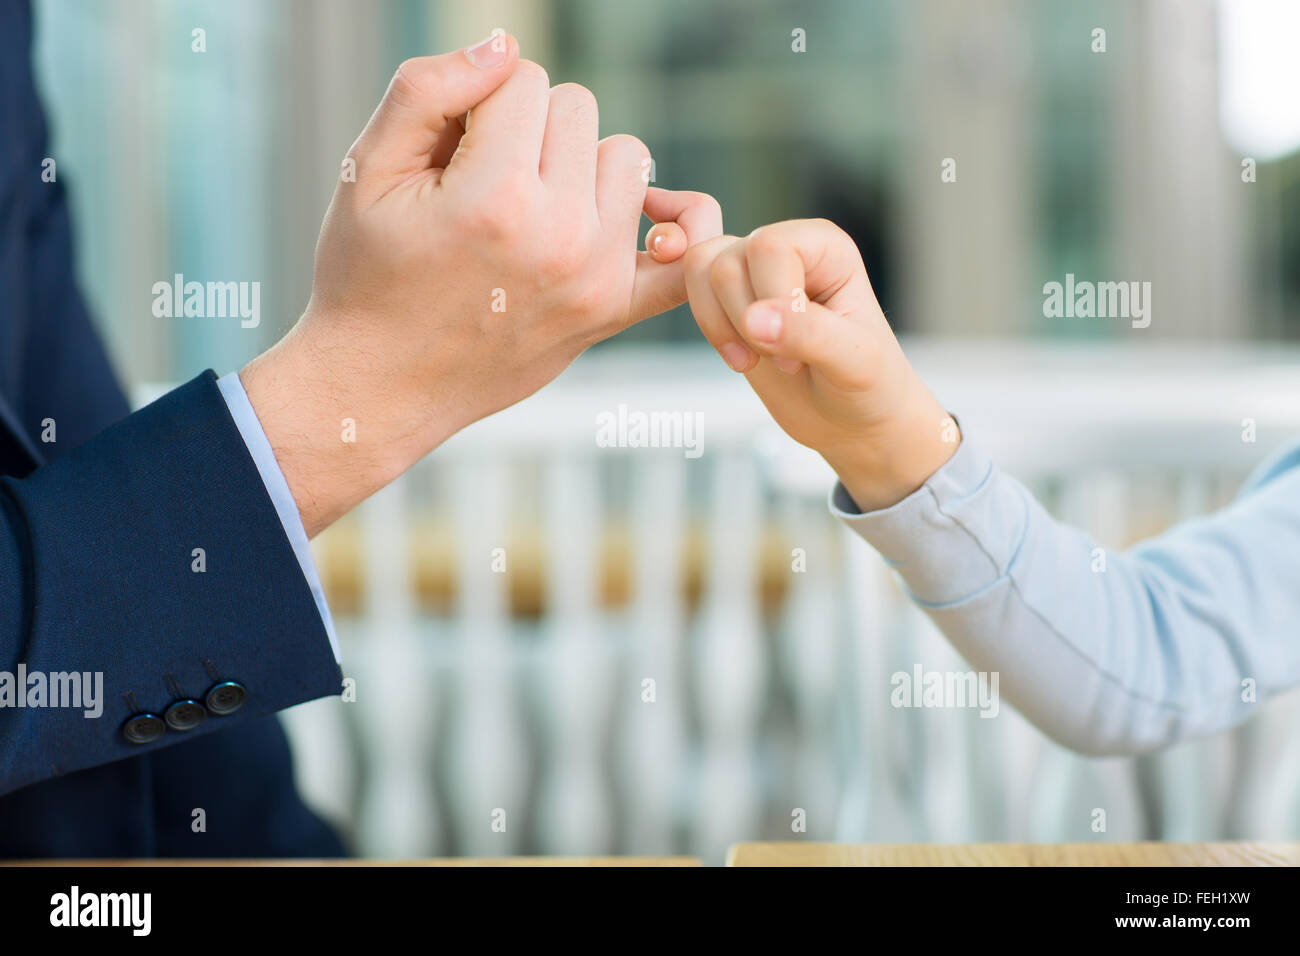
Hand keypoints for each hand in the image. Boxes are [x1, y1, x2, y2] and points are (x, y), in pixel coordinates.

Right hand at [242, 34, 721, 535]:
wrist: (379, 385)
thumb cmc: (365, 274)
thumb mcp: (363, 171)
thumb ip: (427, 89)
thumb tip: (505, 45)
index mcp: (495, 197)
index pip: (523, 79)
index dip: (478, 101)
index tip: (447, 151)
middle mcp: (559, 236)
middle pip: (578, 110)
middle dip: (526, 129)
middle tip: (478, 184)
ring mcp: (596, 278)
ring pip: (626, 157)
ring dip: (581, 167)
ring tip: (528, 208)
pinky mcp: (613, 311)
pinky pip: (687, 253)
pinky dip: (682, 225)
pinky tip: (652, 220)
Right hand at [683, 219, 957, 511]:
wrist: (852, 420)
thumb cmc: (869, 385)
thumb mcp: (853, 362)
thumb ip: (808, 334)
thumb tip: (754, 319)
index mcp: (826, 248)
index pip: (770, 248)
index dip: (771, 301)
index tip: (798, 355)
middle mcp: (788, 249)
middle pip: (728, 262)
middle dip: (746, 322)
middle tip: (786, 361)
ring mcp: (755, 272)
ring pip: (702, 269)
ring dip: (722, 326)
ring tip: (760, 358)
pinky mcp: (731, 300)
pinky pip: (692, 289)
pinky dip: (710, 329)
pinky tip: (743, 359)